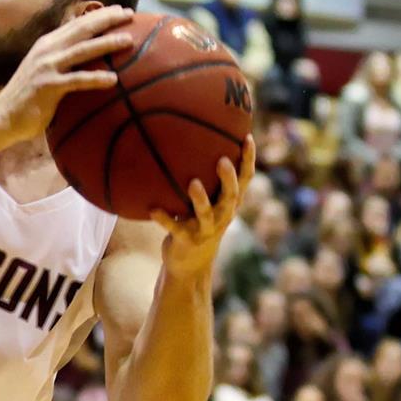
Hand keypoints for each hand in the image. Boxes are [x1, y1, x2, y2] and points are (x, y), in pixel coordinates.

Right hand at [0, 5, 134, 141]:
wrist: (1, 118)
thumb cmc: (26, 100)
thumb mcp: (43, 73)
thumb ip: (61, 64)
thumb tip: (86, 64)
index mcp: (47, 45)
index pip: (77, 24)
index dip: (99, 15)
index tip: (121, 10)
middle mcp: (47, 50)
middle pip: (82, 29)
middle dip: (107, 19)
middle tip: (130, 13)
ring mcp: (46, 67)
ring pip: (83, 50)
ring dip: (107, 43)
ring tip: (129, 40)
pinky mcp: (48, 87)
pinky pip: (77, 81)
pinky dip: (96, 78)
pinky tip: (114, 80)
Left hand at [149, 137, 256, 276]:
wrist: (191, 263)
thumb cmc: (198, 222)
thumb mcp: (208, 202)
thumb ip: (206, 178)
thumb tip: (193, 140)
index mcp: (229, 203)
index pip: (245, 179)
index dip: (248, 160)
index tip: (247, 137)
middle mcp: (223, 216)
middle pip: (231, 196)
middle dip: (228, 179)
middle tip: (222, 160)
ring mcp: (206, 229)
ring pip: (206, 214)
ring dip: (200, 199)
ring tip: (193, 183)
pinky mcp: (187, 240)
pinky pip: (175, 228)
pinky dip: (164, 219)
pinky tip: (152, 209)